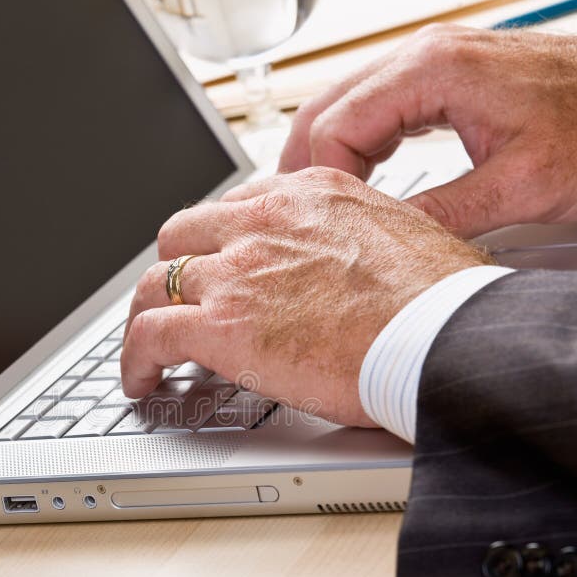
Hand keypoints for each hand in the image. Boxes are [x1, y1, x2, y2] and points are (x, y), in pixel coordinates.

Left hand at [121, 168, 490, 426]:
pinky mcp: (220, 323)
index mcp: (306, 196)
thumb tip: (344, 272)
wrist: (440, 333)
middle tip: (177, 302)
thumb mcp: (394, 238)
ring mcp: (235, 272)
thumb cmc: (437, 299)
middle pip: (182, 238)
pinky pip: (149, 335)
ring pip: (156, 283)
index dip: (217, 244)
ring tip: (147, 347)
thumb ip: (350, 243)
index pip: (233, 210)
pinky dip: (135, 359)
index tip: (217, 268)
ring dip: (146, 315)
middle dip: (174, 271)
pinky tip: (141, 379)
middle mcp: (262, 224)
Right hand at [278, 25, 576, 237]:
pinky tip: (357, 182)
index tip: (326, 226)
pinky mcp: (441, 81)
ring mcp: (430, 65)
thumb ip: (440, 214)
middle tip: (298, 218)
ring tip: (319, 207)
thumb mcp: (518, 186)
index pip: (335, 126)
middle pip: (325, 107)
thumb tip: (382, 241)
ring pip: (344, 106)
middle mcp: (424, 57)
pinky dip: (356, 147)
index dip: (321, 182)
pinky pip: (375, 110)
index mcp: (433, 70)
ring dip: (325, 156)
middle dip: (303, 165)